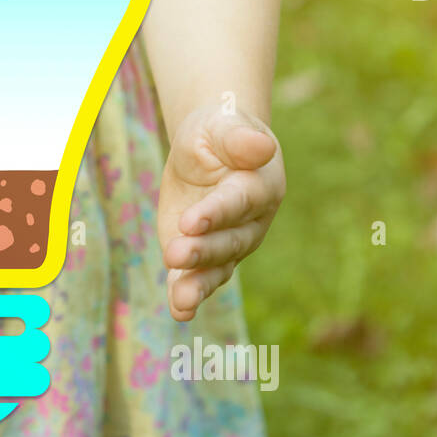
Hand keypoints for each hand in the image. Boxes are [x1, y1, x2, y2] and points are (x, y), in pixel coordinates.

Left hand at [156, 103, 284, 320]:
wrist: (209, 148)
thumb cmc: (218, 131)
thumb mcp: (222, 125)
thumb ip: (238, 138)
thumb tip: (261, 146)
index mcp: (258, 187)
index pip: (236, 203)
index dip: (215, 214)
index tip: (191, 221)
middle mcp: (249, 223)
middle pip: (227, 242)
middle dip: (201, 251)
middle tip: (175, 253)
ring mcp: (228, 244)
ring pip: (216, 269)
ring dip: (198, 285)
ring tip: (182, 300)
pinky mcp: (203, 257)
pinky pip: (198, 280)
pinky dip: (188, 297)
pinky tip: (179, 312)